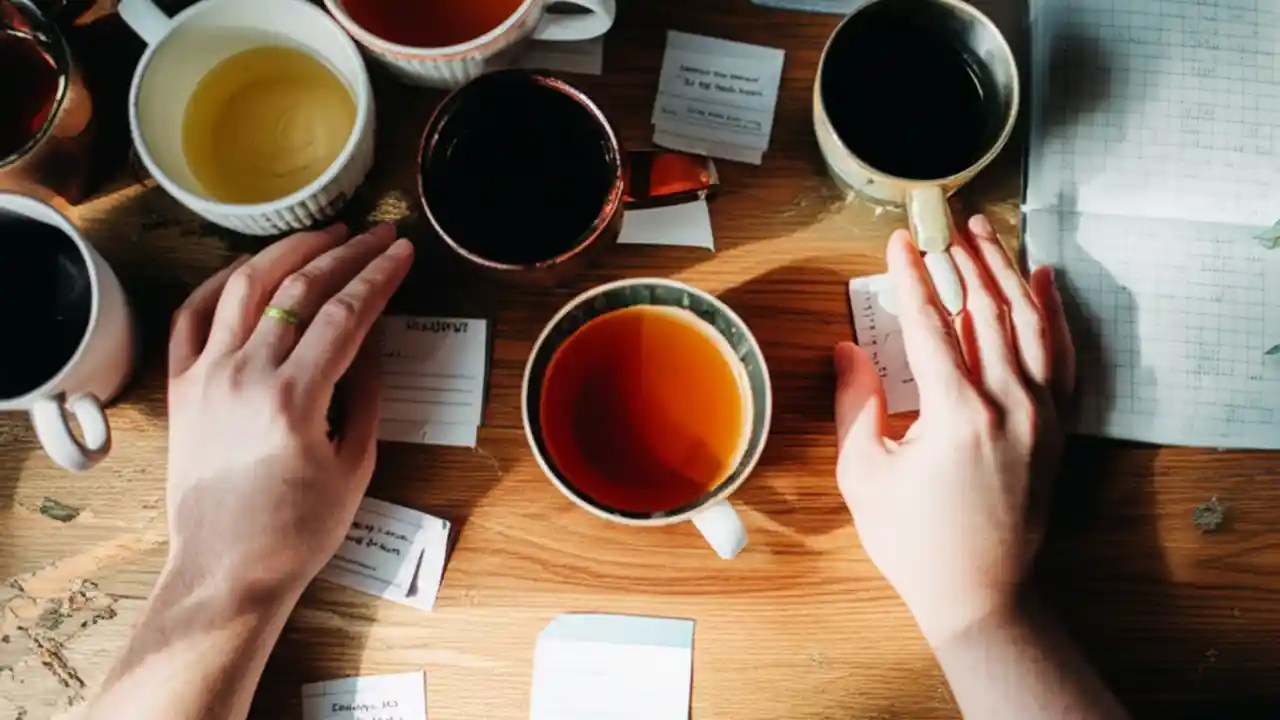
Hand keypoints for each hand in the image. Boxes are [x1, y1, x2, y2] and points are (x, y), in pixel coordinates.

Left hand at [164, 223, 413, 598]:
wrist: (227, 570)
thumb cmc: (298, 531)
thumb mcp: (355, 465)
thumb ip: (367, 395)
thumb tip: (373, 339)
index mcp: (295, 401)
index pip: (346, 314)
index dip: (380, 276)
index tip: (402, 252)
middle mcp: (245, 377)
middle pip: (299, 290)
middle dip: (345, 253)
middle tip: (376, 235)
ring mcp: (206, 377)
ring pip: (245, 287)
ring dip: (288, 252)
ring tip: (323, 236)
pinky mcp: (182, 387)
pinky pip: (194, 316)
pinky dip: (223, 282)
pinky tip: (252, 268)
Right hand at [834, 215, 1074, 645]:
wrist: (982, 593)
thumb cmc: (915, 542)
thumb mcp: (865, 474)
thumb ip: (854, 404)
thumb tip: (848, 350)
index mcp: (958, 415)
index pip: (932, 324)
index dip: (913, 277)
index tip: (900, 242)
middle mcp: (1010, 405)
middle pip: (989, 310)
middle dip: (965, 260)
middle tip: (946, 225)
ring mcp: (1042, 415)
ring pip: (1031, 324)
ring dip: (1008, 274)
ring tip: (988, 236)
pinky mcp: (1058, 428)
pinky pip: (1064, 358)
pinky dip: (1055, 316)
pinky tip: (1044, 283)